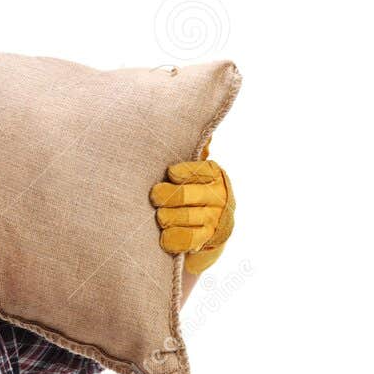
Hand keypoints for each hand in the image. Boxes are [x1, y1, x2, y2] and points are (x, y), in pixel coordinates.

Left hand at [150, 140, 234, 275]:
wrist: (209, 234)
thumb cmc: (194, 195)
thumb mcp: (195, 174)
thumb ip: (196, 155)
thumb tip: (202, 133)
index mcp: (215, 175)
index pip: (200, 170)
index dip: (183, 172)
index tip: (170, 173)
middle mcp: (218, 196)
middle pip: (187, 194)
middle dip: (167, 196)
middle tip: (155, 196)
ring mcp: (214, 219)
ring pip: (186, 217)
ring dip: (168, 217)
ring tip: (160, 216)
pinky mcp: (207, 239)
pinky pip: (188, 239)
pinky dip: (173, 238)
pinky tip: (164, 237)